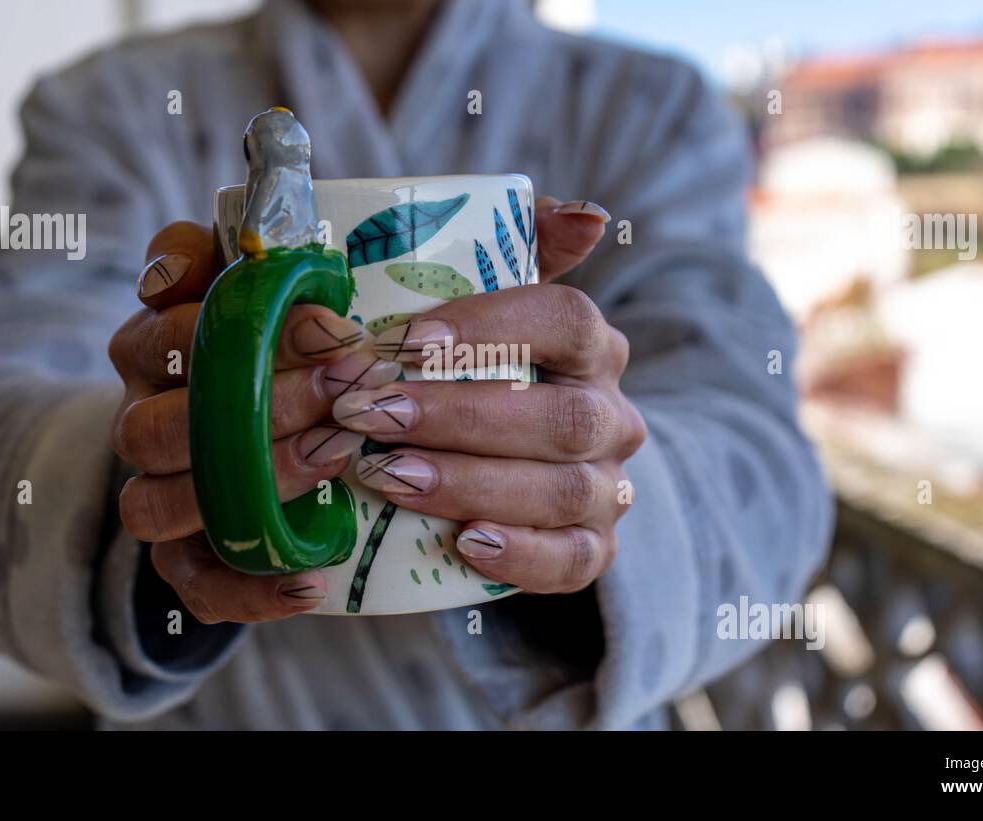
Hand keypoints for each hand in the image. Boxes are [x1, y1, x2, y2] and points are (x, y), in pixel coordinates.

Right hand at [108, 222, 400, 621]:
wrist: (256, 431)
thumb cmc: (266, 342)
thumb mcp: (242, 281)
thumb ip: (228, 249)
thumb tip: (246, 239)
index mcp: (150, 351)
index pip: (161, 336)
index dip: (236, 331)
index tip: (331, 324)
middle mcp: (141, 423)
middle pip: (159, 427)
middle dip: (261, 405)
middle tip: (349, 387)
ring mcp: (156, 495)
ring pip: (160, 505)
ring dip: (253, 482)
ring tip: (339, 457)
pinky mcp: (184, 560)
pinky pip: (194, 587)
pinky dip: (248, 590)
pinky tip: (312, 579)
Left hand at [333, 198, 645, 592]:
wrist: (485, 462)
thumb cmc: (472, 370)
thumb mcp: (483, 301)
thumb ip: (519, 244)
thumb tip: (588, 216)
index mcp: (592, 346)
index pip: (567, 320)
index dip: (490, 328)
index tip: (405, 342)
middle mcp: (612, 415)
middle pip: (560, 415)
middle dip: (459, 416)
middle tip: (371, 412)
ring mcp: (608, 486)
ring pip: (562, 489)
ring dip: (471, 482)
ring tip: (389, 475)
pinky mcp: (592, 547)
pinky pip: (573, 561)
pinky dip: (521, 556)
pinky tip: (465, 543)